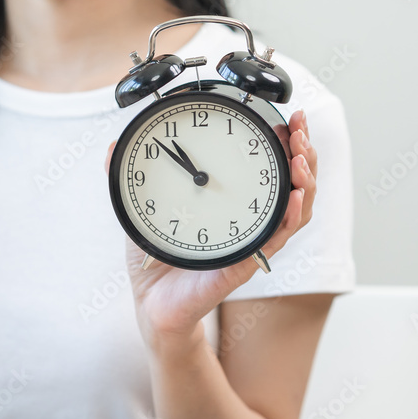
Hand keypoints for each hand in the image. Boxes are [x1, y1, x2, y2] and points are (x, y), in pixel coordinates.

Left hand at [107, 110, 317, 351]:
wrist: (151, 302)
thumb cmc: (155, 257)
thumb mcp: (141, 211)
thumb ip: (128, 179)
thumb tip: (111, 146)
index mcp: (235, 203)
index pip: (272, 168)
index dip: (286, 141)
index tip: (287, 115)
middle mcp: (252, 221)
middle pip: (295, 183)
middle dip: (305, 150)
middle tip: (299, 126)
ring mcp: (252, 242)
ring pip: (297, 209)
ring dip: (306, 179)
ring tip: (302, 155)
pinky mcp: (245, 263)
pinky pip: (277, 239)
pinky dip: (291, 217)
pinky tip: (295, 198)